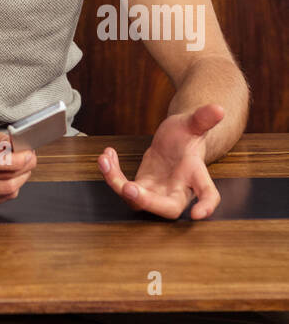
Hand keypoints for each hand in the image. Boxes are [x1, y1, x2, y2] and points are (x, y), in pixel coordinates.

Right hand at [0, 118, 36, 208]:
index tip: (29, 153)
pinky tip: (10, 177)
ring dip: (20, 179)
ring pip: (5, 191)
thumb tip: (19, 147)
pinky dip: (10, 189)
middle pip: (3, 178)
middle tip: (30, 158)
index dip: (17, 160)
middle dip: (24, 168)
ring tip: (22, 167)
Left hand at [97, 103, 224, 219]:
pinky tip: (107, 156)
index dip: (206, 205)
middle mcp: (178, 190)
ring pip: (138, 201)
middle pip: (168, 208)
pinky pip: (124, 188)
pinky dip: (112, 174)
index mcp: (196, 175)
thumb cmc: (187, 134)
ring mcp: (159, 192)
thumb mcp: (193, 123)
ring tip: (105, 161)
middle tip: (129, 188)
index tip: (199, 214)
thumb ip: (203, 118)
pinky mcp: (142, 188)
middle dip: (148, 202)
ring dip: (118, 184)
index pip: (208, 193)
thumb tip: (219, 109)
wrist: (175, 140)